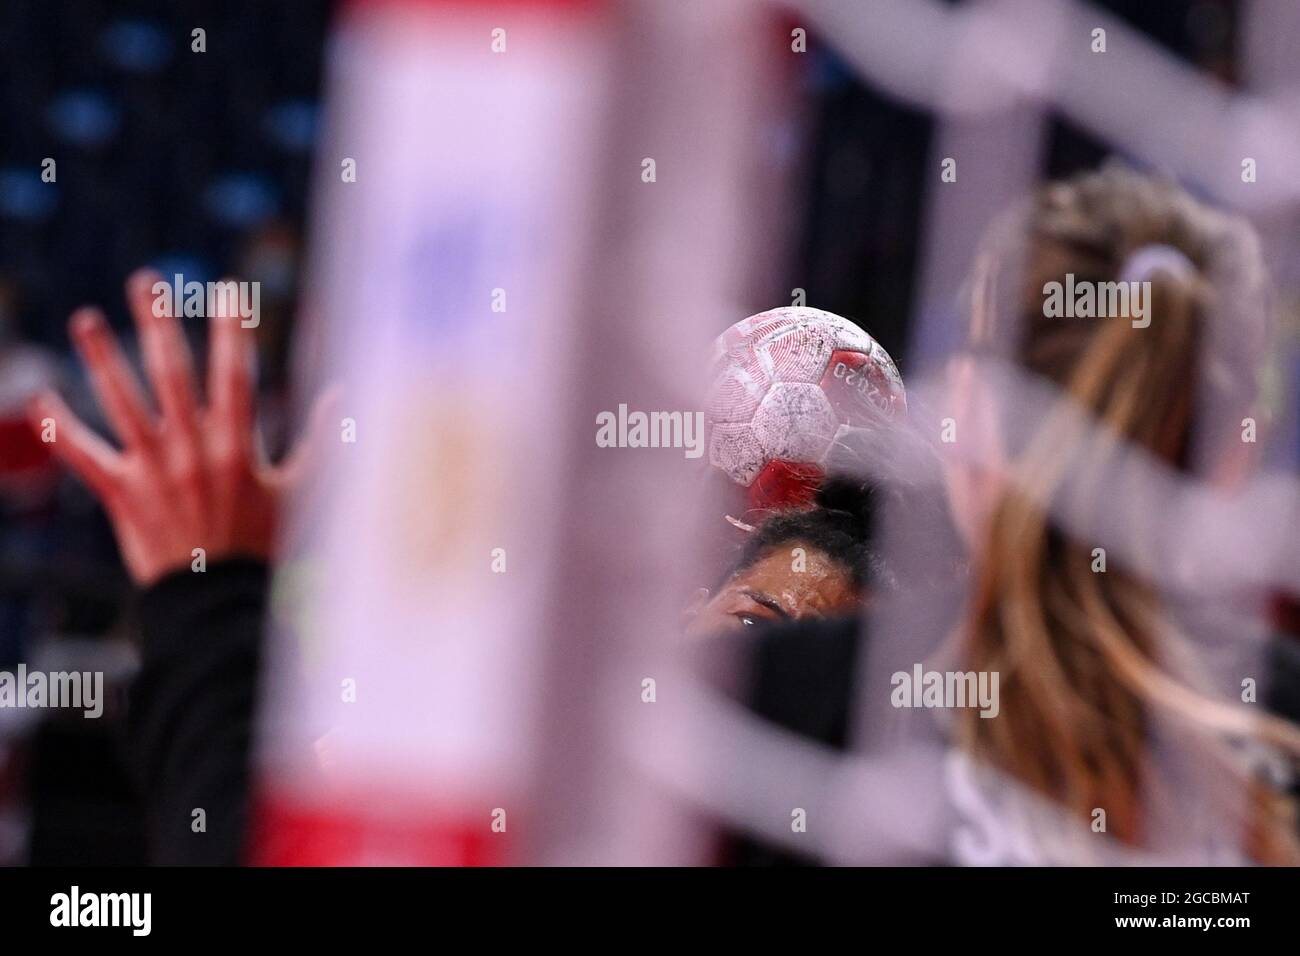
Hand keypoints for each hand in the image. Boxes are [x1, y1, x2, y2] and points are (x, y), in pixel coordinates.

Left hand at [28, 269, 332, 585]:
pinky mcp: (121, 494)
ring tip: (85, 319)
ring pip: (121, 404)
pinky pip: (84, 457)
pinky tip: (39, 398)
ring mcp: (152, 471)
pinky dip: (60, 429)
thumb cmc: (265, 547)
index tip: (226, 290)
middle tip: (145, 280)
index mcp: (237, 447)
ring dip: (100, 358)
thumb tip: (345, 393)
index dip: (232, 330)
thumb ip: (324, 441)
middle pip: (170, 374)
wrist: (218, 601)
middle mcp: (191, 451)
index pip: (235, 375)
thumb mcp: (304, 491)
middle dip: (157, 323)